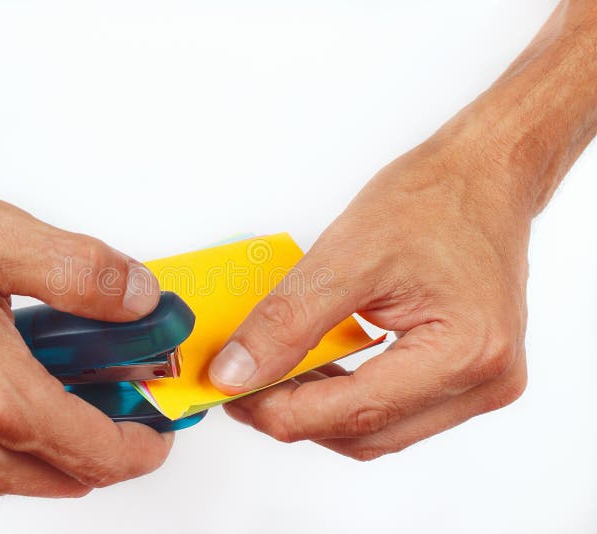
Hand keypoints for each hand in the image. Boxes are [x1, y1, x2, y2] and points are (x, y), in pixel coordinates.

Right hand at [0, 190, 168, 514]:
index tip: (154, 432)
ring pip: (19, 483)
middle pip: (67, 476)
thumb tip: (140, 298)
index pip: (101, 454)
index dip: (141, 446)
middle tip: (97, 391)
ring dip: (43, 445)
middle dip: (96, 440)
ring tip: (30, 383)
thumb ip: (83, 272)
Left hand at [208, 131, 532, 459]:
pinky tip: (313, 371)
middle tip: (243, 386)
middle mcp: (485, 381)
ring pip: (379, 430)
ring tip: (272, 376)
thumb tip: (239, 372)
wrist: (484, 175)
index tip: (233, 394)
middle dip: (296, 416)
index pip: (355, 413)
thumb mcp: (346, 254)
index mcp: (465, 352)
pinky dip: (348, 396)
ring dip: (320, 411)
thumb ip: (287, 321)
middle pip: (367, 434)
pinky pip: (395, 409)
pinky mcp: (467, 376)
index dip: (282, 412)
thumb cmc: (435, 199)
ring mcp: (482, 383)